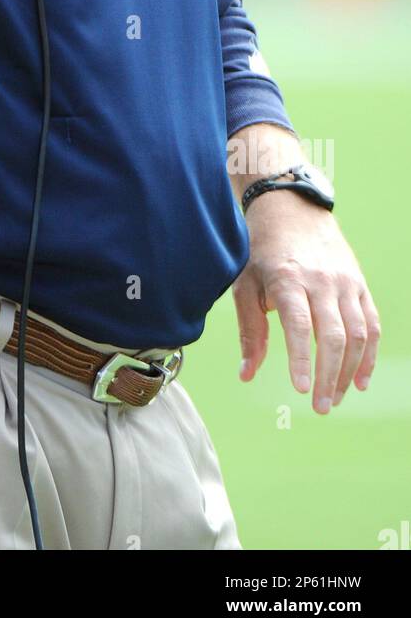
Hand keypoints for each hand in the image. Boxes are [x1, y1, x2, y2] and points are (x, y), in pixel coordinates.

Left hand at [232, 190, 380, 412]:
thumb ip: (250, 330)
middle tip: (319, 407)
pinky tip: (359, 380)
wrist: (292, 211)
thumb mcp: (246, 285)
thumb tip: (247, 374)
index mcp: (289, 279)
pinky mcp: (359, 285)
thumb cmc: (262, 252)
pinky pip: (371, 324)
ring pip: (357, 334)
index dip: (302, 359)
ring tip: (334, 398)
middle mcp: (322, 281)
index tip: (300, 389)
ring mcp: (345, 283)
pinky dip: (368, 355)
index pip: (300, 325)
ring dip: (348, 371)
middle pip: (333, 335)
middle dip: (328, 375)